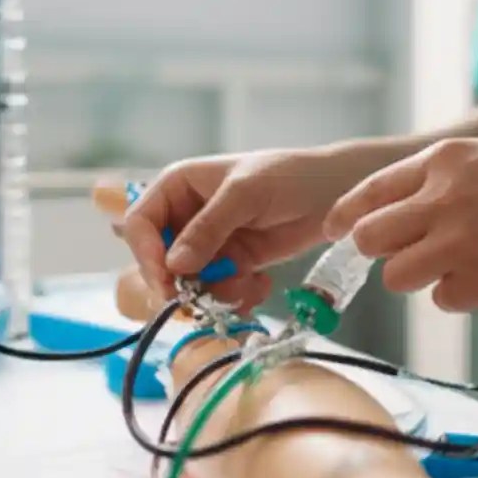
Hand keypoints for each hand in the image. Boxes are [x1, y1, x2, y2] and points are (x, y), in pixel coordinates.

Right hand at [118, 141, 409, 308]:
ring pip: (190, 282)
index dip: (147, 254)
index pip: (141, 223)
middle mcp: (187, 215)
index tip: (167, 280)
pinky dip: (236, 295)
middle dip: (180, 283)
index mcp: (178, 186)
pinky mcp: (234, 264)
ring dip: (214, 292)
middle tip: (199, 301)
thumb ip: (209, 228)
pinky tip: (260, 285)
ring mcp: (210, 243)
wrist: (336, 192)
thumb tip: (174, 266)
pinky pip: (219, 290)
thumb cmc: (289, 176)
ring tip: (246, 285)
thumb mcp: (246, 194)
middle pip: (159, 260)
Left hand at [323, 138, 477, 311]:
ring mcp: (461, 242)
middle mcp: (442, 199)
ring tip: (456, 265)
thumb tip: (396, 212)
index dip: (345, 217)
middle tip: (407, 253)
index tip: (335, 232)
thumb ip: (441, 179)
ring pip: (397, 277)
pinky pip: (443, 300)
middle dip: (380, 251)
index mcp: (442, 160)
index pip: (368, 192)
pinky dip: (460, 295)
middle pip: (369, 238)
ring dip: (418, 276)